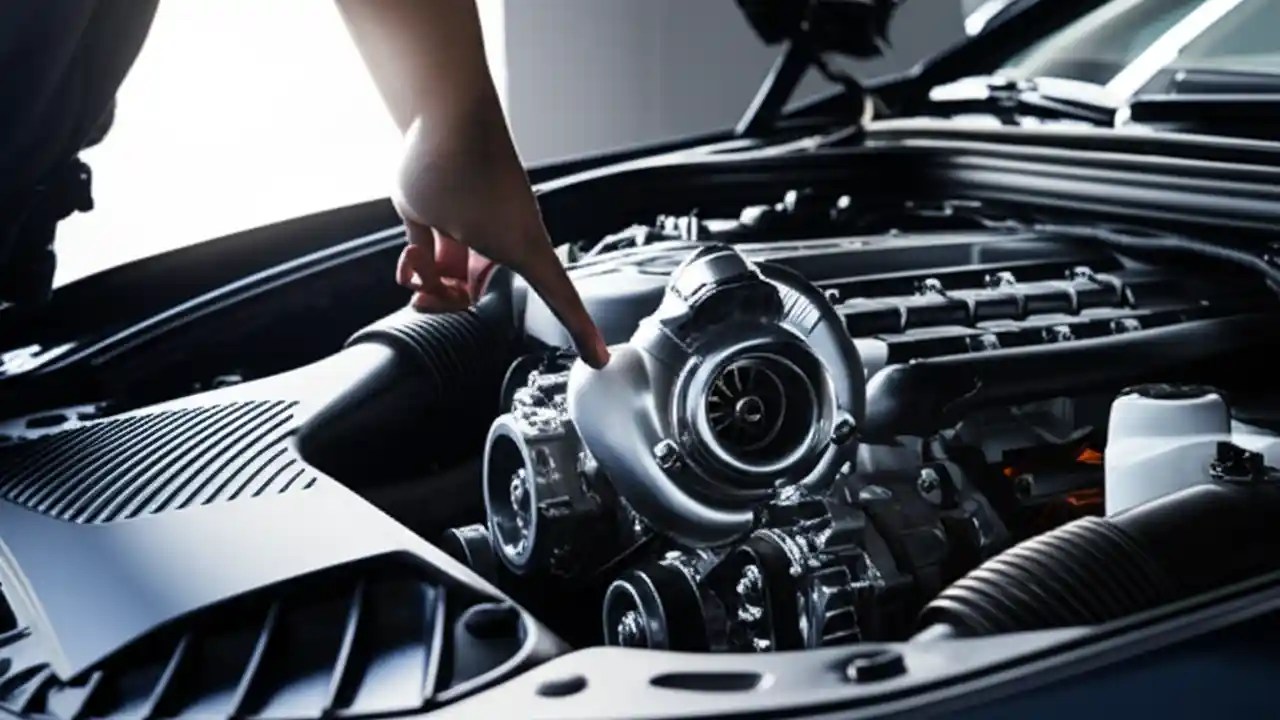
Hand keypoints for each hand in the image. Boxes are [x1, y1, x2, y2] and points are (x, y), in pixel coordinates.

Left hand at [391, 112, 609, 368]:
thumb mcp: (446, 231)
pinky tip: (409, 255)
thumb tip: (428, 282)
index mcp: (523, 248)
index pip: (562, 299)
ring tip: (412, 261)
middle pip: (477, 295)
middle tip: (423, 295)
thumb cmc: (456, 168)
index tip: (599, 359)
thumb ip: (433, 266)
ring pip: (449, 277)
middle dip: (445, 301)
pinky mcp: (447, 218)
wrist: (443, 116)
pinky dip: (417, 261)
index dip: (581, 332)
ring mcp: (474, 229)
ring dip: (425, 277)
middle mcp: (504, 241)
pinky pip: (434, 256)